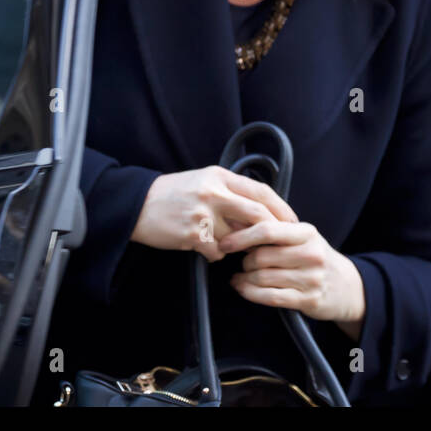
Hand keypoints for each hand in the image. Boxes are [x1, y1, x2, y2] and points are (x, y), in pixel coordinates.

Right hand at [131, 165, 297, 260]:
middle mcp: (214, 192)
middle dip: (272, 231)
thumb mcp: (203, 181)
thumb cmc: (173, 194)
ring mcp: (203, 214)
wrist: (138, 204)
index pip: (261, 191)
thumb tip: (259, 212)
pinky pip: (217, 252)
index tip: (292, 221)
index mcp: (219, 176)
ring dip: (239, 246)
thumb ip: (229, 192)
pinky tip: (205, 249)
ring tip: (231, 245)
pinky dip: (216, 254)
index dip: (281, 208)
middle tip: (279, 243)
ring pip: (238, 237)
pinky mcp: (193, 234)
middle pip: (257, 214)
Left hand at [219, 220, 365, 334]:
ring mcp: (311, 278)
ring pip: (263, 278)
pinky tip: (243, 288)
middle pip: (261, 256)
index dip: (241, 236)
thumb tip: (235, 221)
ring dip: (244, 279)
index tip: (225, 242)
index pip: (267, 230)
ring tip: (239, 277)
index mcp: (307, 233)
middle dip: (244, 261)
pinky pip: (270, 297)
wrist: (347, 286)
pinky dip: (250, 293)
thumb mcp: (302, 237)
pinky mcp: (308, 300)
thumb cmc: (314, 257)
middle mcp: (311, 254)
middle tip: (239, 262)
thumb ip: (273, 230)